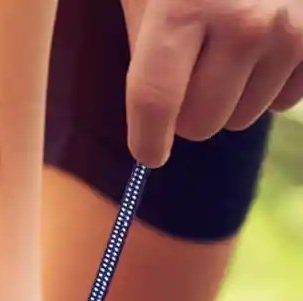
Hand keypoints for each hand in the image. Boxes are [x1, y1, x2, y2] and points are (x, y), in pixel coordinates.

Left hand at [123, 0, 302, 166]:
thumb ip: (146, 46)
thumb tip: (153, 117)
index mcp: (185, 8)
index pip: (156, 103)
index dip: (147, 139)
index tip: (149, 153)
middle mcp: (246, 22)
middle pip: (200, 122)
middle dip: (184, 115)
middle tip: (183, 84)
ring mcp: (294, 30)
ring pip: (243, 117)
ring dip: (228, 97)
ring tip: (225, 49)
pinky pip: (288, 100)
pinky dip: (268, 86)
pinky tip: (260, 50)